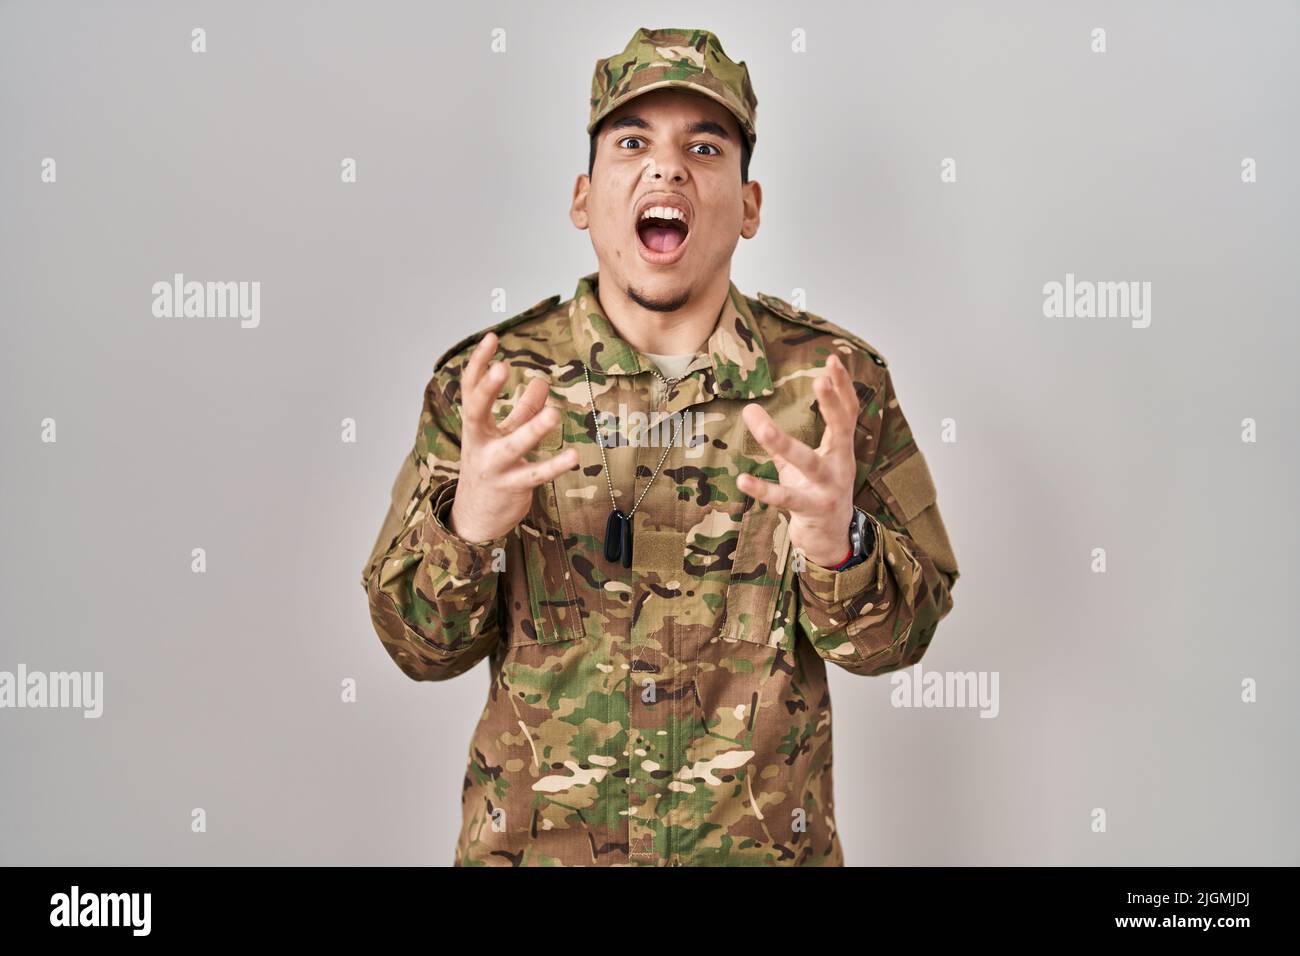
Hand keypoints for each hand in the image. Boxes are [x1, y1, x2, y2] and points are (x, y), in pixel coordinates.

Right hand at [447, 332, 578, 542]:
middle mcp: (479, 444)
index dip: (479, 364)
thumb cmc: (490, 468)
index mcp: (474, 427)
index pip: (471, 390)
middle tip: (503, 367)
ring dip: (532, 428)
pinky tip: (574, 456)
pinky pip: (536, 474)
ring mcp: (494, 467)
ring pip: (512, 446)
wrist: (476, 518)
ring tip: (553, 412)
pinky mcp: (513, 487)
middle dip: (488, 390)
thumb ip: (522, 409)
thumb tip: (540, 380)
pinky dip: (555, 465)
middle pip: (477, 412)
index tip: (491, 338)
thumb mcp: (503, 435)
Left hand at [737, 353, 857, 567]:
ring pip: (807, 463)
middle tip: (820, 379)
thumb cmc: (815, 494)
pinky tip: (742, 479)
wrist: (831, 541)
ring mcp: (827, 490)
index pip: (848, 413)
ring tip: (761, 426)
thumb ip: (776, 439)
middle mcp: (839, 466)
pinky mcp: (811, 511)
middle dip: (832, 404)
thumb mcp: (800, 464)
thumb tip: (749, 408)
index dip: (843, 387)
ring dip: (782, 443)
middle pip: (841, 430)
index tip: (833, 360)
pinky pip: (785, 498)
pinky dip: (764, 489)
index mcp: (840, 451)